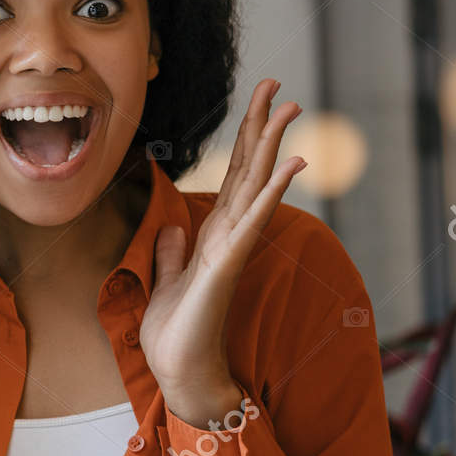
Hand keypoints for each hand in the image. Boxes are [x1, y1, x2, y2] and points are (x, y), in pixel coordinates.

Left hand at [140, 78, 305, 424]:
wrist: (178, 371)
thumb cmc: (174, 333)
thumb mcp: (163, 283)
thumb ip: (171, 254)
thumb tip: (171, 228)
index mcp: (212, 236)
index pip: (233, 177)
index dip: (244, 140)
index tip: (258, 104)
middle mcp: (228, 236)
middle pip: (249, 170)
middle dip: (262, 127)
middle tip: (278, 84)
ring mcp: (230, 249)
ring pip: (255, 187)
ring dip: (274, 147)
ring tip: (292, 108)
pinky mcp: (225, 266)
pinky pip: (250, 223)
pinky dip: (270, 193)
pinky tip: (289, 166)